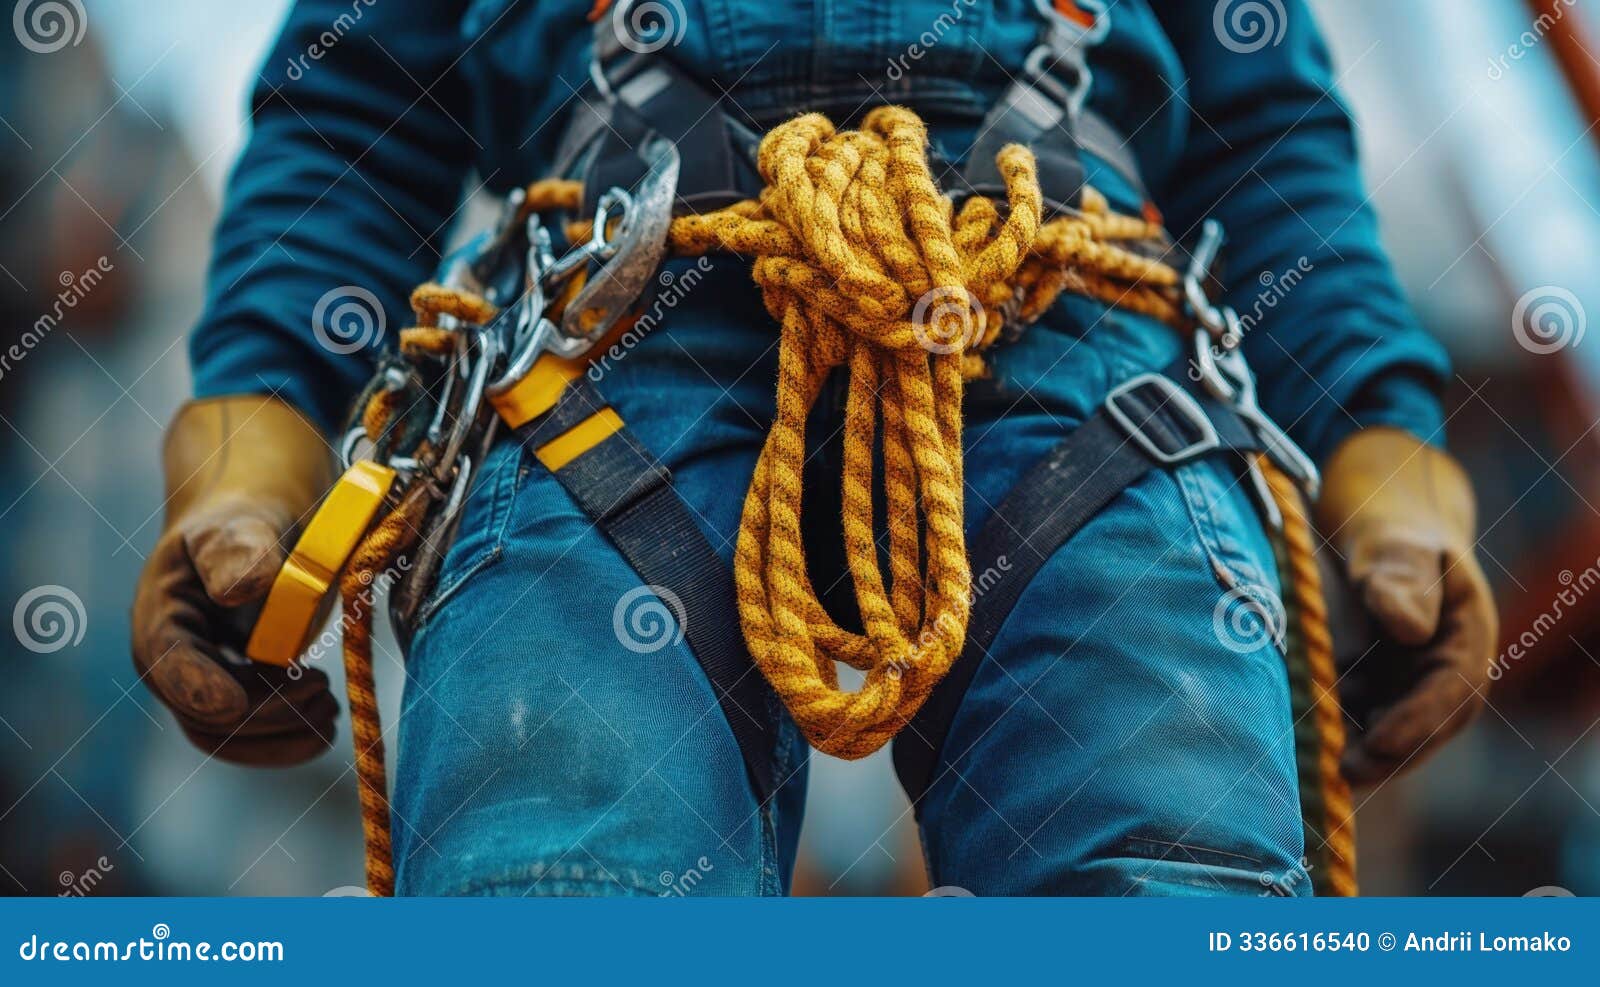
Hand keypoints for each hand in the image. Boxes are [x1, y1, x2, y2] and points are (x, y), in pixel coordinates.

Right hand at [131, 396, 337, 765]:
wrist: (259, 527)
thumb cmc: (248, 518)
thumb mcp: (244, 522)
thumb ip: (241, 550)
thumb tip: (241, 589)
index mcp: (161, 616)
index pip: (168, 665)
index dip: (199, 689)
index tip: (238, 700)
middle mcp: (172, 662)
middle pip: (205, 717)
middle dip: (264, 715)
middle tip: (322, 691)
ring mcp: (202, 684)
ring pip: (231, 738)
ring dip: (282, 734)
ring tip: (329, 706)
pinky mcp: (236, 695)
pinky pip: (255, 736)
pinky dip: (292, 736)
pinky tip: (327, 716)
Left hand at [1315, 427, 1497, 785]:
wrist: (1378, 533)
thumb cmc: (1391, 532)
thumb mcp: (1396, 545)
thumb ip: (1401, 581)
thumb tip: (1408, 628)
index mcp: (1468, 637)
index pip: (1452, 693)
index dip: (1418, 722)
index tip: (1381, 741)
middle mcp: (1447, 672)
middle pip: (1425, 728)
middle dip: (1387, 756)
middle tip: (1342, 772)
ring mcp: (1415, 687)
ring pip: (1393, 733)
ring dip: (1360, 755)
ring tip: (1317, 767)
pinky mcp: (1381, 694)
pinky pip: (1363, 722)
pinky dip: (1338, 735)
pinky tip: (1302, 743)